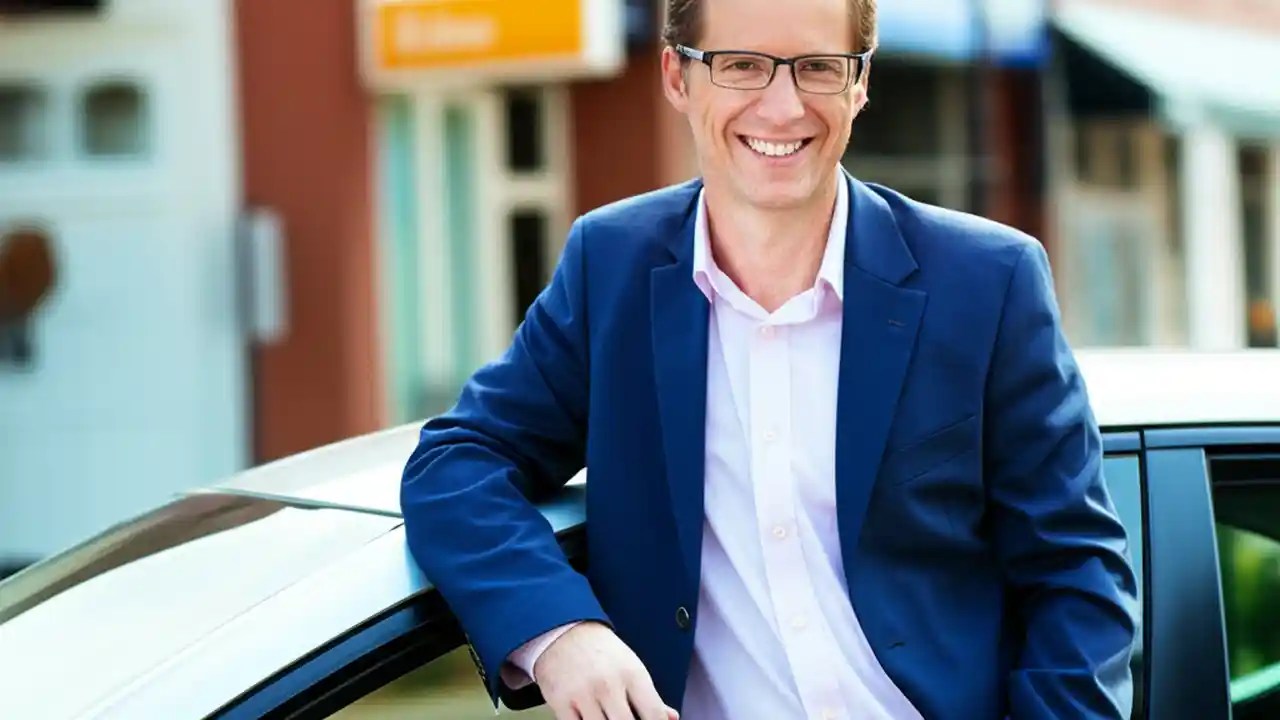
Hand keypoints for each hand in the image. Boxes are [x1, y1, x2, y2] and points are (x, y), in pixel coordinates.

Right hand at [533, 621, 678, 719]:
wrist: (564, 631)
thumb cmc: (603, 653)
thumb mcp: (632, 667)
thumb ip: (652, 697)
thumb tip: (672, 718)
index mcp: (633, 675)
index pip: (654, 715)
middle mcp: (608, 685)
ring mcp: (583, 694)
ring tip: (609, 717)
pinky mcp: (560, 701)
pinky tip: (590, 719)